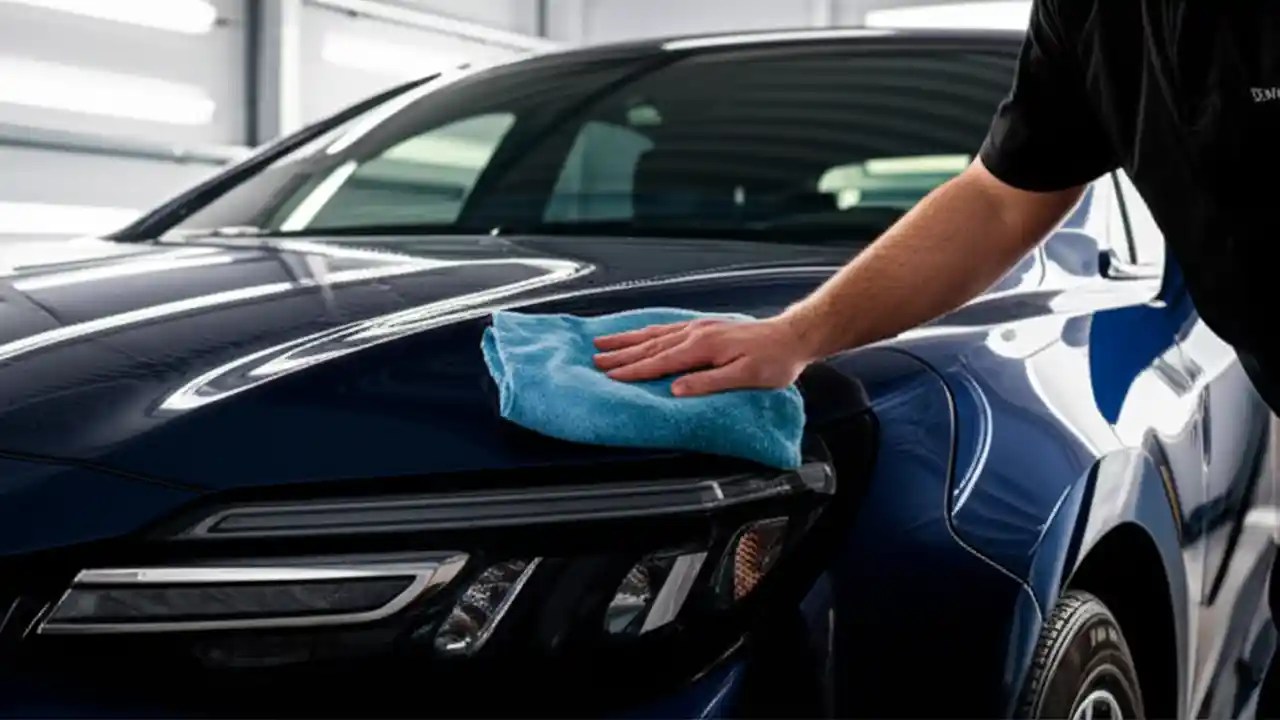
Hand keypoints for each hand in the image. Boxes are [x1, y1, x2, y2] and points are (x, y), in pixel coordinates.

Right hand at [592, 316, 814, 396]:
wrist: (791, 336)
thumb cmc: (774, 361)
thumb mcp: (745, 376)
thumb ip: (709, 382)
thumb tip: (676, 389)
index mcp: (702, 347)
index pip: (660, 362)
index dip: (634, 371)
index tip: (611, 377)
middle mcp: (696, 333)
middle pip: (650, 346)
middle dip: (621, 355)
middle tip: (595, 361)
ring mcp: (698, 328)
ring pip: (655, 335)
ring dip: (628, 340)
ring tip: (604, 344)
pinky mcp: (704, 327)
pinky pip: (666, 329)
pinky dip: (646, 332)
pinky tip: (637, 335)